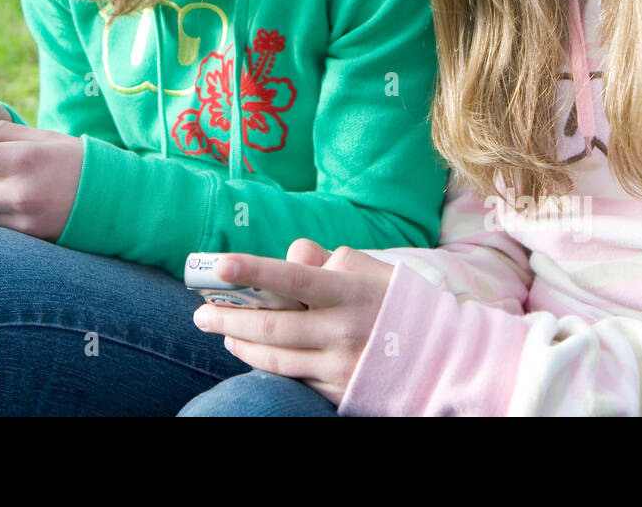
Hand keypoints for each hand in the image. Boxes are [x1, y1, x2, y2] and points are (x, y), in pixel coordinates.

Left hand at [191, 239, 395, 406]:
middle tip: (200, 313)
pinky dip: (264, 364)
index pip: (293, 277)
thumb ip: (329, 260)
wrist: (441, 358)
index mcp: (349, 292)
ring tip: (219, 332)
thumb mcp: (372, 270)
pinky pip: (291, 377)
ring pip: (274, 357)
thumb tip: (292, 253)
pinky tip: (248, 351)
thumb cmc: (398, 303)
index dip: (254, 270)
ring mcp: (338, 365)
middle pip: (271, 326)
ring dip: (238, 344)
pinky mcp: (337, 390)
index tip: (219, 265)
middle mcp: (341, 330)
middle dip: (228, 319)